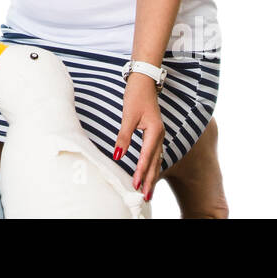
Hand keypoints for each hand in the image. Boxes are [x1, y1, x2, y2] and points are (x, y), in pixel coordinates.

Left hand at [115, 73, 165, 199]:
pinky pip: (155, 154)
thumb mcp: (128, 115)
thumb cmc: (136, 95)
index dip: (141, 172)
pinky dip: (153, 165)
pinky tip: (150, 173)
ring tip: (148, 190)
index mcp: (154, 131)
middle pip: (155, 162)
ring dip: (152, 175)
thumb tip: (117, 155)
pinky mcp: (155, 133)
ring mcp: (159, 134)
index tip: (135, 185)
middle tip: (145, 197)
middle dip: (150, 180)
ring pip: (157, 159)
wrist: (145, 80)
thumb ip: (124, 136)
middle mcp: (159, 135)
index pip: (147, 156)